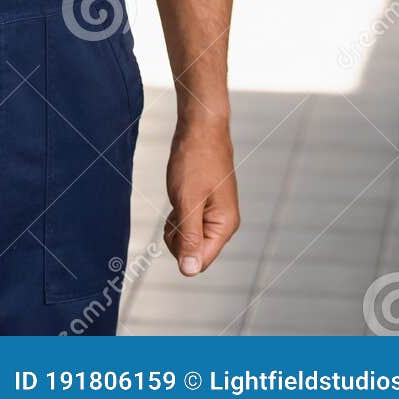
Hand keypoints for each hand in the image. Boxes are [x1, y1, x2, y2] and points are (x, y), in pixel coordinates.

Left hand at [164, 118, 238, 275]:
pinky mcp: (207, 204)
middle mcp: (224, 223)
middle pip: (194, 252)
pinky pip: (189, 223)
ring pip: (189, 238)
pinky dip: (179, 215)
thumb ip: (189, 237)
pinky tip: (179, 197)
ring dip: (177, 225)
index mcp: (224, 225)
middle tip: (175, 208)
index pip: (200, 260)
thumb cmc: (195, 160)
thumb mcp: (187, 201)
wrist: (200, 127)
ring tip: (177, 200)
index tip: (174, 222)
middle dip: (177, 236)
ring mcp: (216, 213)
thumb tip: (189, 271)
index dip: (181, 249)